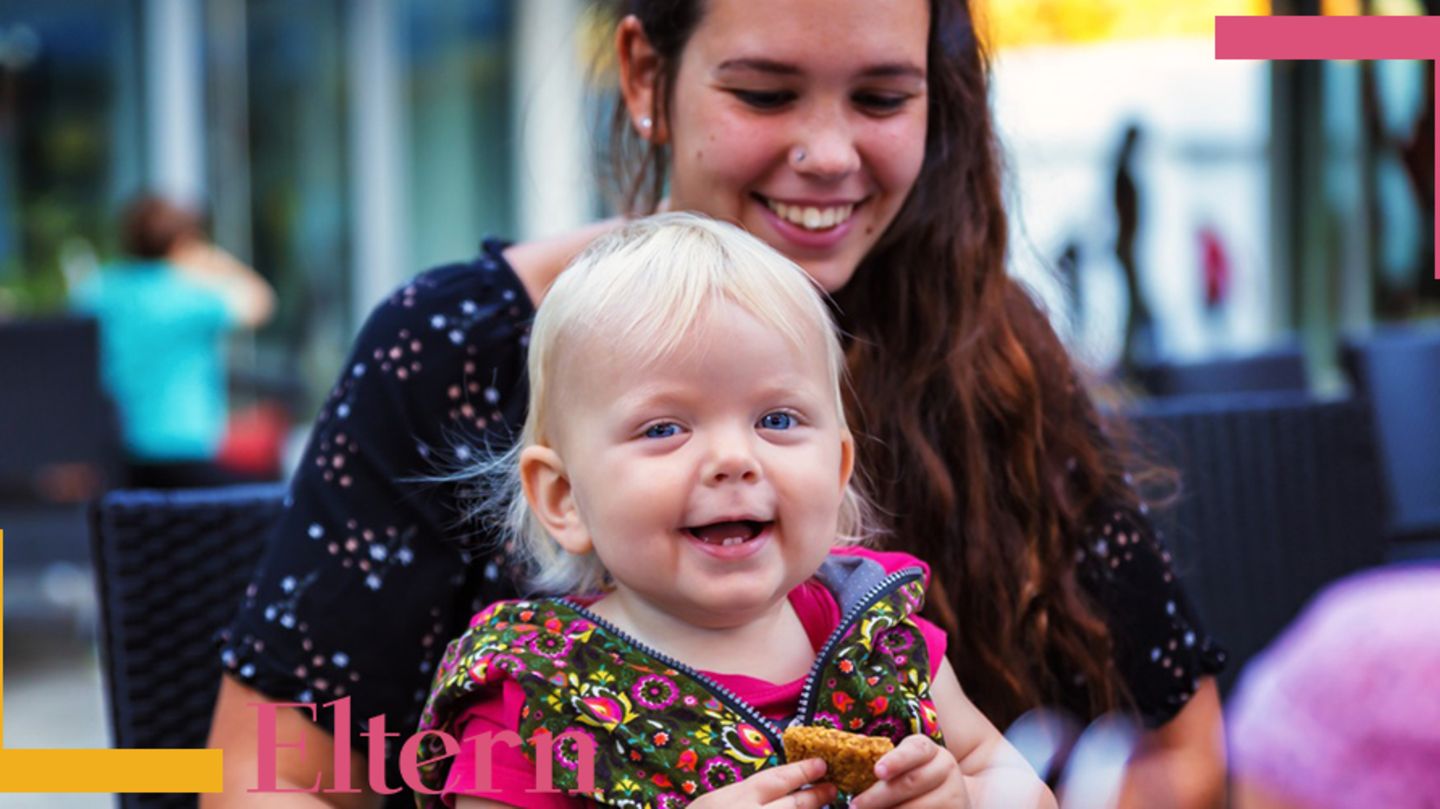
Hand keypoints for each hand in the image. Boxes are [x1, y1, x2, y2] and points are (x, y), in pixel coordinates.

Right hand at [687, 758, 837, 808]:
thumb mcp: (711, 805)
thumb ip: (740, 798)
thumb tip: (773, 792)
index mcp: (736, 800)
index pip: (775, 780)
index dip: (801, 772)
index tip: (820, 765)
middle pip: (793, 806)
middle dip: (816, 796)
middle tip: (833, 788)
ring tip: (825, 807)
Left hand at [850, 735, 969, 808]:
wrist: (951, 796)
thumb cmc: (914, 778)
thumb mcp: (904, 765)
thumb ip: (884, 766)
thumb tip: (851, 769)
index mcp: (929, 750)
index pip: (914, 751)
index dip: (896, 760)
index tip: (877, 771)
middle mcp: (946, 767)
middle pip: (911, 782)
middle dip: (878, 796)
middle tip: (855, 805)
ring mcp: (955, 794)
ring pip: (918, 807)